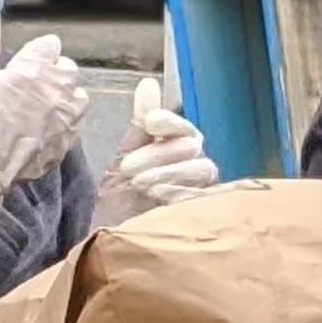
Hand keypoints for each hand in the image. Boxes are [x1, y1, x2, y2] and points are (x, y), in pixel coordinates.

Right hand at [0, 4, 89, 202]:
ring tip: (37, 104)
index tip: (20, 63)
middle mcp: (55, 93)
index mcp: (33, 71)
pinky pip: (73, 124)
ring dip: (62, 95)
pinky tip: (39, 127)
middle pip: (68, 68)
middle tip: (26, 84)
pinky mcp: (64, 145)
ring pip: (77, 95)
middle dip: (51, 71)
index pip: (50, 45)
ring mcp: (63, 121)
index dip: (34, 52)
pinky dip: (61, 122)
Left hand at [95, 77, 219, 226]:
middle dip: (159, 155)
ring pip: (201, 168)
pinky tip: (158, 198)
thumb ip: (139, 124)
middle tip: (129, 170)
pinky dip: (180, 194)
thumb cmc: (120, 199)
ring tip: (140, 185)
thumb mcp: (125, 157)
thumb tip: (149, 84)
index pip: (184, 128)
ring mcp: (204, 190)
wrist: (115, 239)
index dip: (170, 122)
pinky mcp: (206, 214)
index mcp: (177, 150)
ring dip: (168, 173)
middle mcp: (195, 166)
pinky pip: (204, 197)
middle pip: (191, 146)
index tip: (151, 123)